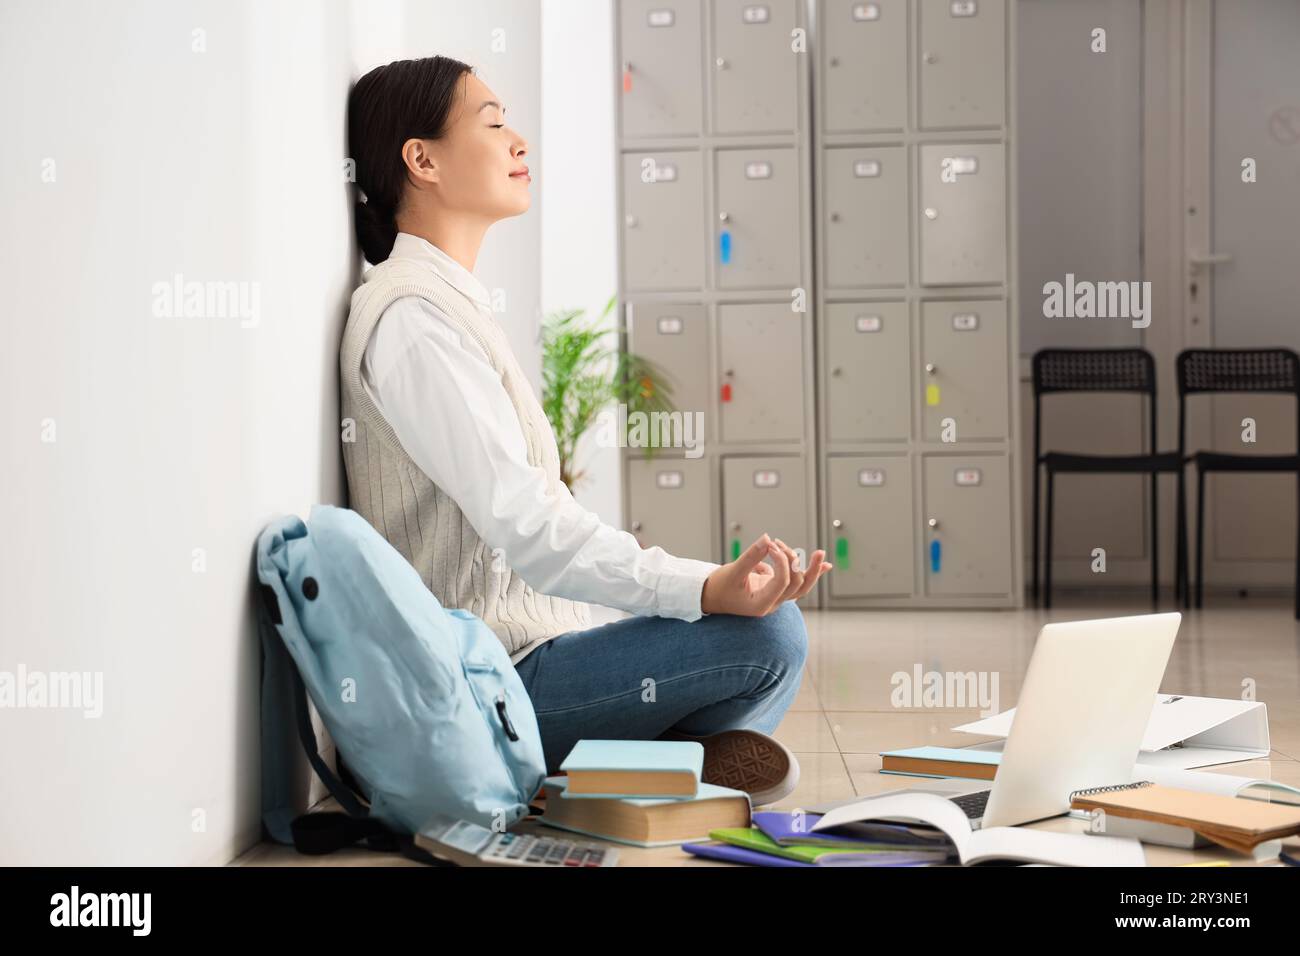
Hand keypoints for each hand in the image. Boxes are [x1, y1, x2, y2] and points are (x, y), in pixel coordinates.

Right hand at [700, 533, 831, 616]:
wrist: (711, 598)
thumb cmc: (719, 586)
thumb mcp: (733, 570)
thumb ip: (751, 555)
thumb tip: (768, 538)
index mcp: (761, 604)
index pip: (782, 582)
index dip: (781, 561)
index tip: (771, 545)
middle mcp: (772, 604)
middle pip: (797, 586)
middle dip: (794, 561)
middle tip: (781, 543)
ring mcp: (776, 599)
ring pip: (802, 587)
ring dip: (810, 569)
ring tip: (820, 553)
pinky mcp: (776, 591)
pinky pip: (798, 585)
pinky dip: (811, 574)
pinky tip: (826, 565)